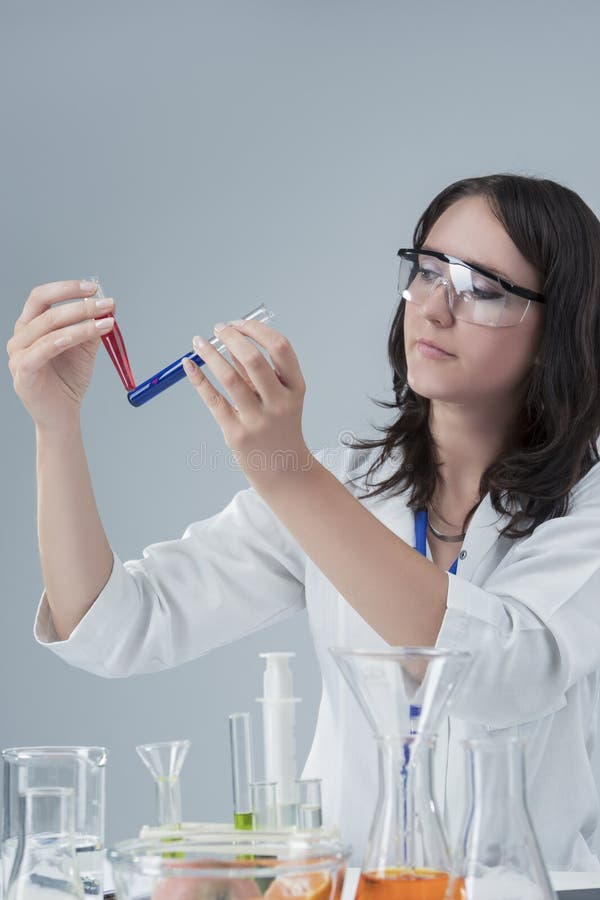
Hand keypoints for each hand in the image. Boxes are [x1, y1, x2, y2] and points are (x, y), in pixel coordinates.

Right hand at [7, 280, 115, 431]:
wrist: (63, 414)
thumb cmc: (69, 380)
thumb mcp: (85, 349)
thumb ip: (92, 327)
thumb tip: (109, 304)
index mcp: (31, 326)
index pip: (42, 297)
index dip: (66, 288)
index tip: (94, 288)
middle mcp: (20, 337)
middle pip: (45, 310)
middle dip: (78, 304)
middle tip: (105, 304)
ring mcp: (18, 354)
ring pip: (48, 328)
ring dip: (81, 322)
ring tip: (106, 322)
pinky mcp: (23, 372)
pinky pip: (43, 350)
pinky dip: (65, 339)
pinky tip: (82, 335)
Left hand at [182, 318, 311, 489]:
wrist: (283, 469)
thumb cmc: (280, 428)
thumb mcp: (280, 397)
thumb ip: (258, 372)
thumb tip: (230, 343)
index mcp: (295, 388)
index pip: (280, 347)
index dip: (256, 330)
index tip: (238, 324)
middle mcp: (279, 402)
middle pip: (254, 359)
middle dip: (232, 338)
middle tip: (218, 329)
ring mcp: (258, 419)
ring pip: (230, 378)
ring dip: (210, 354)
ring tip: (198, 342)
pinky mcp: (237, 433)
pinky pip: (214, 401)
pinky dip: (199, 379)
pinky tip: (190, 365)